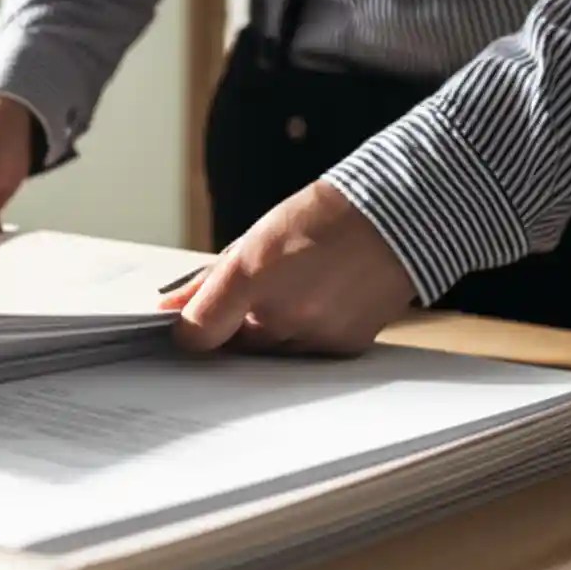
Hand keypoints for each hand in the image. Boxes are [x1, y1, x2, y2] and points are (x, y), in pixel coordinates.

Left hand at [160, 180, 416, 355]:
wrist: (398, 216)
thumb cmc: (324, 217)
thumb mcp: (255, 238)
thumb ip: (208, 280)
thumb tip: (172, 307)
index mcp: (250, 277)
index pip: (197, 334)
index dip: (189, 332)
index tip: (189, 324)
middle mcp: (280, 314)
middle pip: (235, 344)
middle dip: (236, 324)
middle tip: (258, 292)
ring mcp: (314, 335)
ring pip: (271, 351)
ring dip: (272, 329)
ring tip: (298, 287)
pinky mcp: (343, 348)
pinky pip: (307, 353)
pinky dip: (306, 332)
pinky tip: (323, 299)